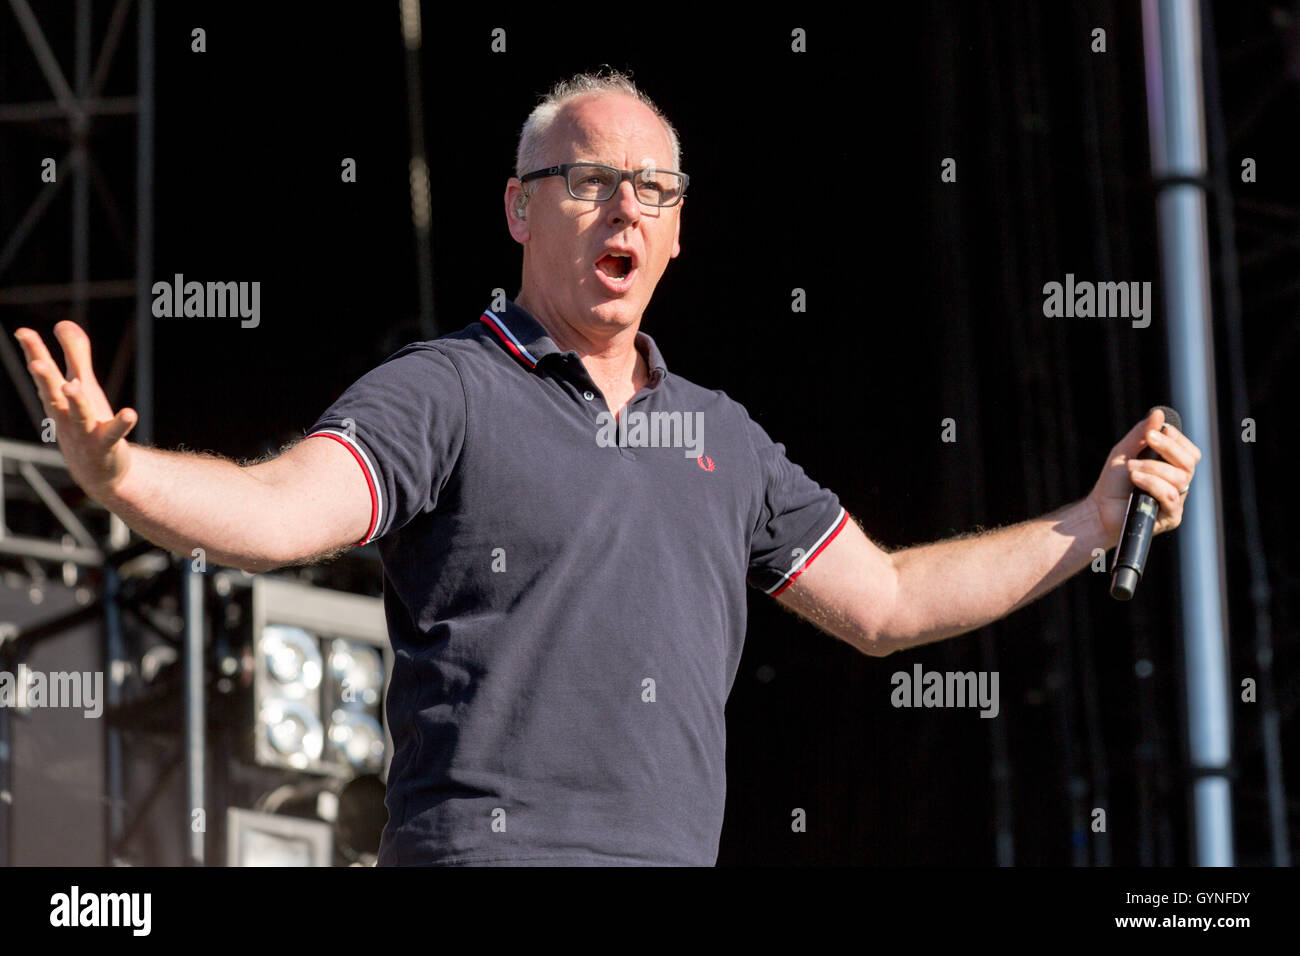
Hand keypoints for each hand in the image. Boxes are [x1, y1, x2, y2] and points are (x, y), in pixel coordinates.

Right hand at [14, 321, 137, 499]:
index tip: (23, 332)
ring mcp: (85, 431)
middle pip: (53, 393)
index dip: (34, 353)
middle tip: (36, 363)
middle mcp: (66, 414)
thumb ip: (75, 355)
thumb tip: (63, 323)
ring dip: (76, 400)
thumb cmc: (86, 422)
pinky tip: (130, 413)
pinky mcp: (106, 445)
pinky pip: (114, 433)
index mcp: (58, 398)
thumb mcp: (82, 386)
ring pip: (79, 414)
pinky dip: (121, 424)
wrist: (97, 470)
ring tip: (73, 386)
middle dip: (45, 379)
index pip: (44, 373)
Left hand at [1087, 407, 1201, 546]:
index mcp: (1172, 469)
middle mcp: (1179, 485)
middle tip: (1148, 440)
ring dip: (1153, 468)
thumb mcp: (1125, 452)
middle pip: (1190, 463)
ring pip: (1180, 479)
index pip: (1189, 452)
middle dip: (1168, 448)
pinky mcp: (1171, 517)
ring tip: (1131, 468)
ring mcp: (1176, 501)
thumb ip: (1142, 434)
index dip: (1178, 439)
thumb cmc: (1113, 482)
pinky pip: (1170, 496)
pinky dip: (1152, 483)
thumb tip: (1159, 413)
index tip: (1160, 430)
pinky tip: (1135, 479)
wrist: (1099, 510)